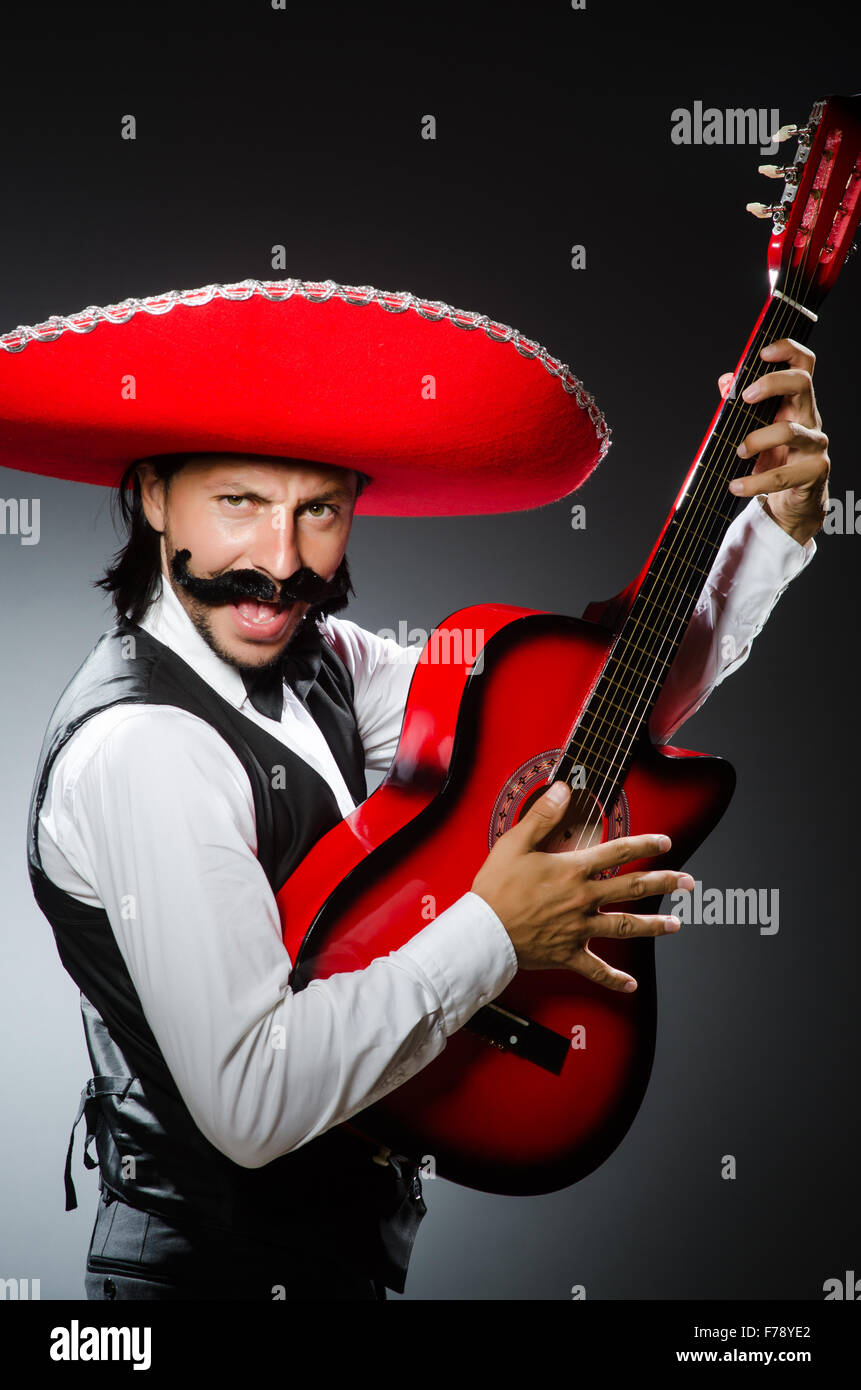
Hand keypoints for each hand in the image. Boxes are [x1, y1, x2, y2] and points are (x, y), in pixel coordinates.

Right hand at [470, 782, 691, 990]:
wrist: (482, 933)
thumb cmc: (496, 888)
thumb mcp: (515, 843)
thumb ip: (542, 815)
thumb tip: (564, 790)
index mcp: (573, 870)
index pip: (617, 851)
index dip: (644, 844)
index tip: (665, 842)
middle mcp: (583, 898)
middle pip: (632, 888)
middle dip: (664, 883)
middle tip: (688, 883)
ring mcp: (578, 928)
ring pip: (625, 927)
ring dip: (653, 926)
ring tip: (675, 926)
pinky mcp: (567, 953)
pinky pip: (595, 969)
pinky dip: (614, 979)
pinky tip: (630, 985)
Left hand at [718, 338, 829, 545]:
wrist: (794, 501)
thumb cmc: (775, 460)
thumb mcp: (756, 431)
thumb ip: (741, 406)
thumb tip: (725, 381)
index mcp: (796, 403)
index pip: (803, 365)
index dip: (787, 351)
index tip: (763, 352)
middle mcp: (809, 418)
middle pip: (802, 383)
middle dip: (771, 383)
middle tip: (744, 398)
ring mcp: (815, 444)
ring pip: (789, 431)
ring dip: (756, 440)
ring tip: (739, 452)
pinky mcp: (814, 471)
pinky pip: (782, 475)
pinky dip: (754, 482)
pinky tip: (736, 485)